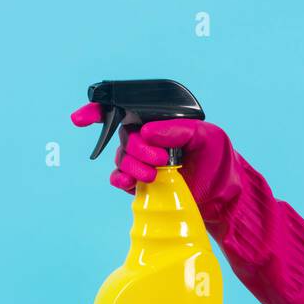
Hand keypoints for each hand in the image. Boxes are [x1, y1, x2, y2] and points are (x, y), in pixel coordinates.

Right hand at [70, 103, 243, 221]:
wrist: (222, 192)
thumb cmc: (217, 159)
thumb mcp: (208, 136)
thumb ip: (180, 129)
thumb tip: (147, 131)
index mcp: (159, 121)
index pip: (125, 110)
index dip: (98, 111)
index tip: (81, 119)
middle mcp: (147, 138)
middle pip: (123, 137)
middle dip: (138, 149)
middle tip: (162, 159)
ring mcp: (142, 161)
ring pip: (121, 158)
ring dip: (134, 166)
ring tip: (156, 175)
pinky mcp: (140, 182)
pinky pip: (119, 178)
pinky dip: (121, 179)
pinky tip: (131, 182)